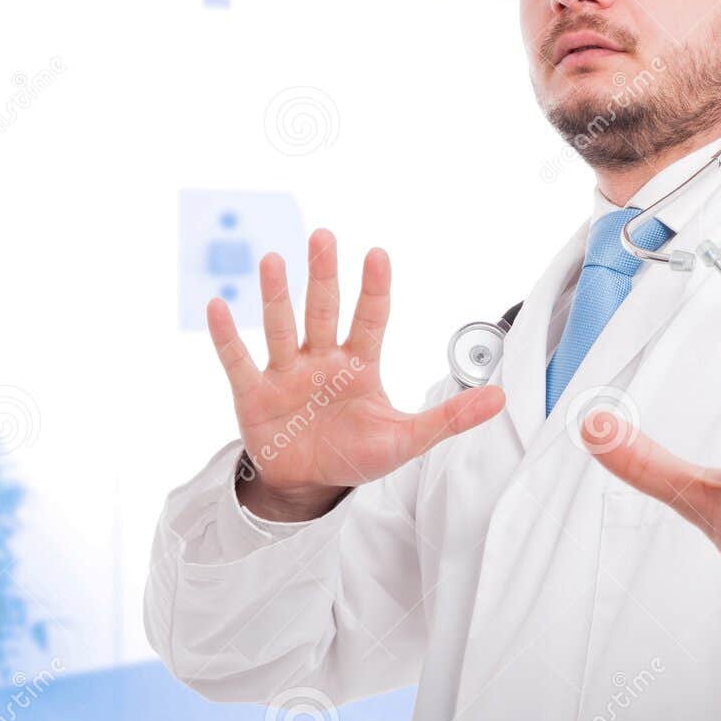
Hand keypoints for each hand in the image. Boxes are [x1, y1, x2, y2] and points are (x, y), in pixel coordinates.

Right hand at [206, 228, 505, 520]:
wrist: (310, 485)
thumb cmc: (358, 454)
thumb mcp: (408, 439)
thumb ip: (450, 417)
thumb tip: (501, 398)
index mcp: (360, 364)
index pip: (370, 318)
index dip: (374, 289)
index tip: (377, 254)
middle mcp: (322, 359)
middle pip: (323, 309)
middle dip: (323, 275)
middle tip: (324, 236)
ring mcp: (286, 373)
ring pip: (281, 326)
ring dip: (276, 295)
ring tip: (273, 259)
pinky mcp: (253, 395)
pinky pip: (238, 361)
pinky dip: (227, 336)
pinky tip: (219, 306)